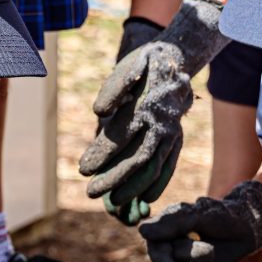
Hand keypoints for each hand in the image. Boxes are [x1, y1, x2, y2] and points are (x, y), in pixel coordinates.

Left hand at [79, 0, 224, 216]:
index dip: (101, 154)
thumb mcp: (130, 65)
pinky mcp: (177, 140)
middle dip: (114, 177)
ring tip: (113, 201)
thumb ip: (114, 87)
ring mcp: (172, 133)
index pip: (121, 135)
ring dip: (134, 187)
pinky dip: (158, 185)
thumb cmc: (145, 64)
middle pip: (138, 157)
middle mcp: (162, 123)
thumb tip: (99, 112)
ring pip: (154, 166)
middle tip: (90, 192)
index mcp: (147, 104)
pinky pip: (169, 166)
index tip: (83, 169)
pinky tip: (144, 199)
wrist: (178, 60)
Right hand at [139, 180, 261, 261]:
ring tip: (212, 252)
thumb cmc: (222, 216)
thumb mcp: (198, 215)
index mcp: (167, 220)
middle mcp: (168, 237)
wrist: (246, 230)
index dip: (160, 257)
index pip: (154, 240)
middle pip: (161, 258)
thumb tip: (140, 231)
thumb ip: (171, 223)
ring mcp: (178, 253)